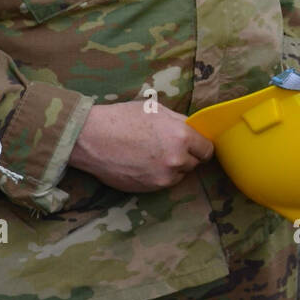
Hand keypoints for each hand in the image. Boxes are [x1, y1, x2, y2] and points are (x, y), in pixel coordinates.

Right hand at [69, 101, 213, 191]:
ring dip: (172, 167)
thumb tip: (194, 129)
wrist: (92, 138)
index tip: (195, 145)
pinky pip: (162, 183)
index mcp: (182, 136)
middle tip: (167, 146)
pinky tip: (142, 163)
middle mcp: (176, 160)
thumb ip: (180, 122)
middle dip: (185, 156)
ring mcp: (162, 177)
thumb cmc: (122, 118)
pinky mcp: (148, 189)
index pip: (207, 150)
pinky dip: (157, 175)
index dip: (201, 146)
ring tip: (151, 154)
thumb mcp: (157, 110)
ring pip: (178, 175)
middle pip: (194, 163)